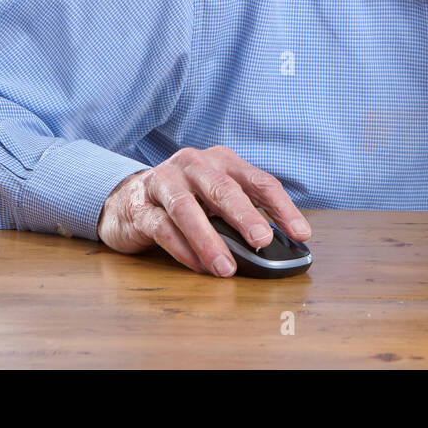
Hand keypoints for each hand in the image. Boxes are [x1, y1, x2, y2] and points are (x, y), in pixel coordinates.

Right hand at [96, 146, 310, 276]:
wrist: (126, 198)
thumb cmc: (185, 198)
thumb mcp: (217, 198)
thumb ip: (243, 213)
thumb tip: (276, 245)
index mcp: (222, 161)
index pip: (258, 181)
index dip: (282, 207)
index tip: (301, 233)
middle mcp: (194, 165)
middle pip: (223, 189)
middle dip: (245, 215)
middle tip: (263, 240)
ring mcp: (164, 182)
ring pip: (187, 209)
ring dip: (209, 240)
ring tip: (226, 267)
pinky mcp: (141, 207)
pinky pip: (162, 228)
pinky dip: (182, 249)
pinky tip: (198, 266)